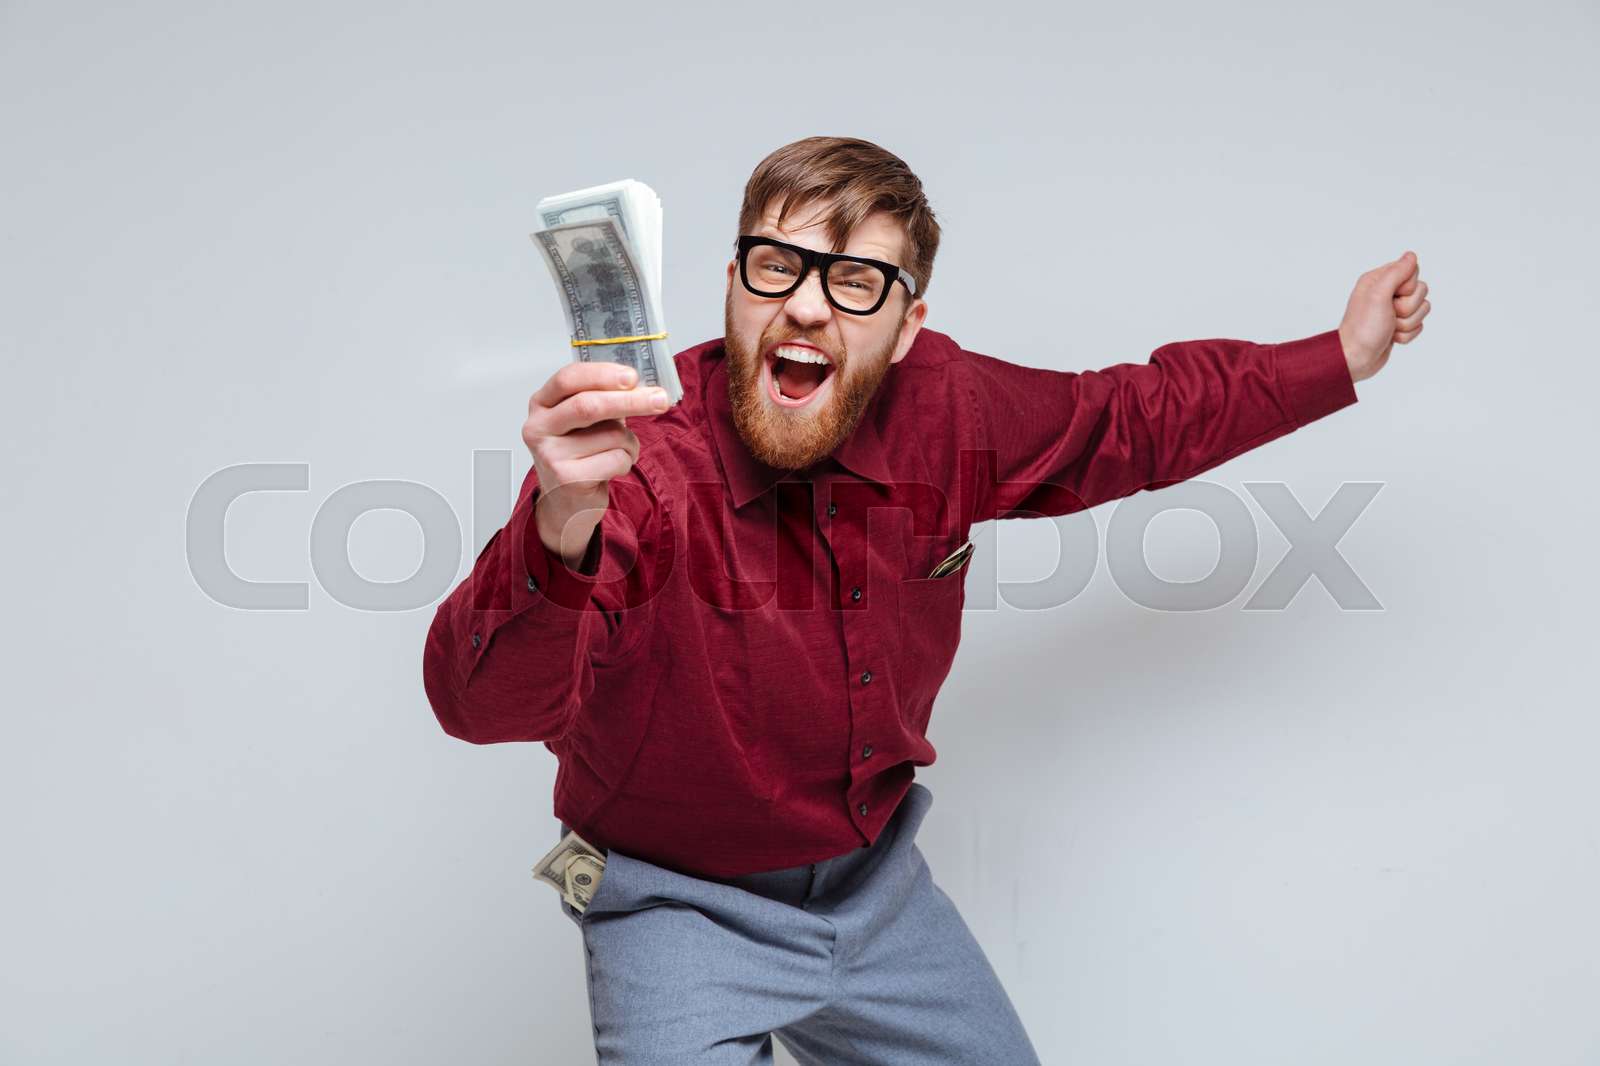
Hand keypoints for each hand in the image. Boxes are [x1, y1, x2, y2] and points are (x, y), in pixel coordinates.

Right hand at [522, 362, 669, 566]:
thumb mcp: (586, 422)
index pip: (568, 379)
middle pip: (589, 405)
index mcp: (541, 404)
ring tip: (620, 452)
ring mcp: (550, 454)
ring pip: (611, 434)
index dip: (602, 374)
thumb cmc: (581, 454)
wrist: (567, 503)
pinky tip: (612, 469)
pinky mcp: (567, 479)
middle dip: (631, 400)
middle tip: (661, 399)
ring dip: (630, 442)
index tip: (632, 376)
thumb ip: (604, 400)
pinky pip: (616, 459)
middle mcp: (538, 427)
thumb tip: (640, 386)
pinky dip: (626, 462)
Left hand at [1337, 251, 1431, 382]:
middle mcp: (1386, 292)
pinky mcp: (1399, 325)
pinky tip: (1391, 338)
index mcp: (1378, 280)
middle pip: (1421, 290)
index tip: (1392, 297)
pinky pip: (1419, 325)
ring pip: (1423, 309)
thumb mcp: (1378, 295)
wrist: (1356, 359)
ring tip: (1389, 329)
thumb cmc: (1363, 328)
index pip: (1411, 270)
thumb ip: (1396, 273)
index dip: (1408, 286)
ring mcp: (1393, 310)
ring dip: (1407, 323)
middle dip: (1408, 308)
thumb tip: (1411, 255)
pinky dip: (1407, 335)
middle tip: (1389, 315)